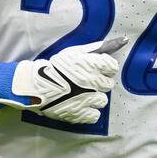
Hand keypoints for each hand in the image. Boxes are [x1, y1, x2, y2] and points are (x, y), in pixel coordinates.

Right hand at [0, 36, 127, 124]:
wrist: (37, 85)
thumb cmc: (56, 66)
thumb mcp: (75, 52)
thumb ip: (97, 49)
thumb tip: (119, 42)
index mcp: (92, 65)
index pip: (113, 67)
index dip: (106, 67)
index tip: (98, 68)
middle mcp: (93, 82)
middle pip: (109, 84)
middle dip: (100, 82)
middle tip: (87, 82)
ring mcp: (88, 99)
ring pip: (102, 100)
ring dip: (94, 97)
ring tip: (82, 94)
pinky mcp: (81, 113)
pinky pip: (95, 115)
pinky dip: (89, 111)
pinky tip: (81, 104)